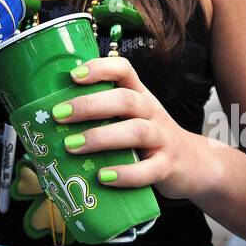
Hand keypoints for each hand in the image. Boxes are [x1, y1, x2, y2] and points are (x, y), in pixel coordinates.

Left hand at [54, 55, 220, 200]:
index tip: (73, 75)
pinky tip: (103, 177)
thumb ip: (104, 118)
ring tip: (72, 146)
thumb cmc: (149, 142)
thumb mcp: (131, 121)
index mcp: (140, 96)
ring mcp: (162, 139)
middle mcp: (151, 112)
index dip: (99, 68)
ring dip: (100, 137)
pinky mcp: (168, 166)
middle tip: (59, 115)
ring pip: (135, 131)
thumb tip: (50, 126)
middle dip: (89, 105)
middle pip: (124, 99)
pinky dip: (125, 174)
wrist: (195, 167)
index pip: (123, 70)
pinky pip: (148, 170)